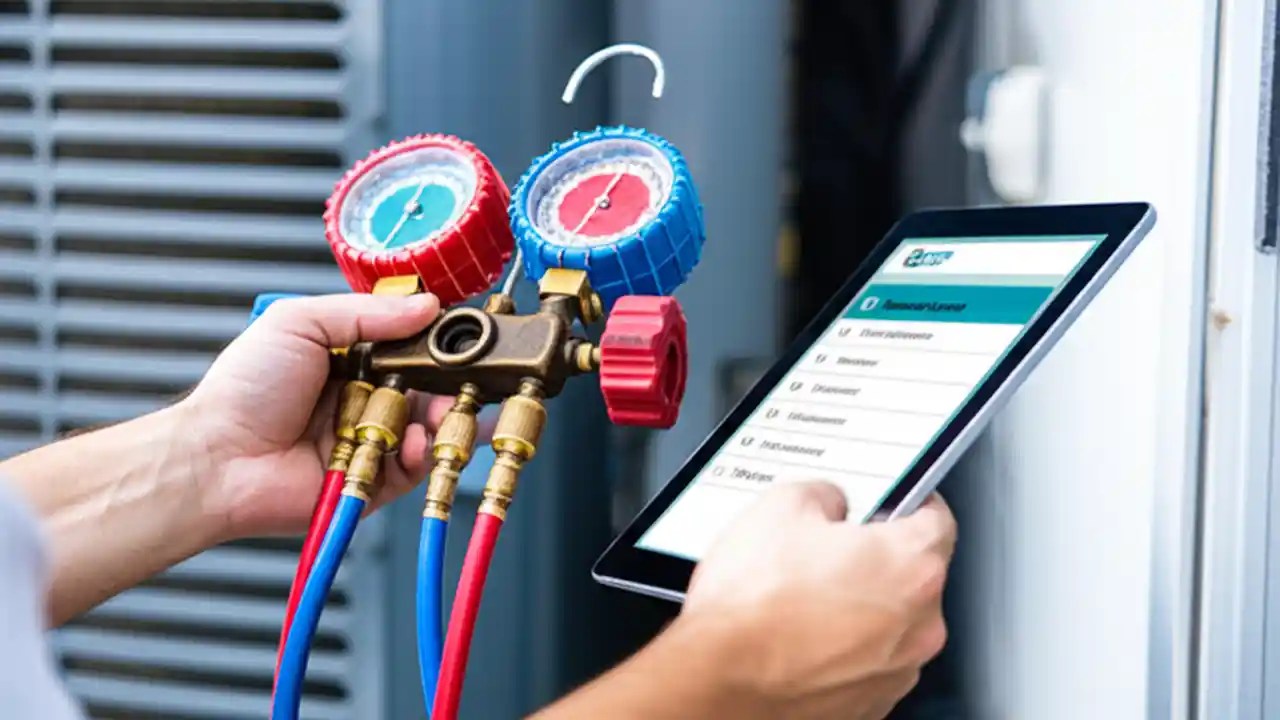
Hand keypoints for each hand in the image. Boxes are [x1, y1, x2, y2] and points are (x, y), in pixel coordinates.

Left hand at [180, 292, 456, 538]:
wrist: (217, 456)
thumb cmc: (245, 389)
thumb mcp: (300, 323)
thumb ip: (366, 312)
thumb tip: (425, 304)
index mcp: (347, 360)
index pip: (406, 348)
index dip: (432, 345)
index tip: (456, 340)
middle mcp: (361, 399)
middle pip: (424, 389)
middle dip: (445, 385)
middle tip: (457, 380)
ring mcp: (367, 441)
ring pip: (424, 429)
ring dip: (438, 419)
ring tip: (436, 413)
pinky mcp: (371, 483)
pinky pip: (411, 469)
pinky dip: (419, 455)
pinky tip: (412, 442)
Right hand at [681, 483, 956, 719]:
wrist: (720, 681)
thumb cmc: (753, 606)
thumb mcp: (781, 507)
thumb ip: (824, 494)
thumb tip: (828, 504)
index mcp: (912, 565)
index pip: (936, 518)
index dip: (907, 501)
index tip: (887, 501)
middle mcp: (919, 625)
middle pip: (911, 575)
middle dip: (873, 560)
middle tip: (823, 551)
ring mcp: (895, 672)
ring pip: (887, 624)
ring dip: (856, 609)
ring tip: (798, 600)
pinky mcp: (868, 705)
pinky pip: (863, 664)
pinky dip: (839, 650)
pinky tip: (795, 637)